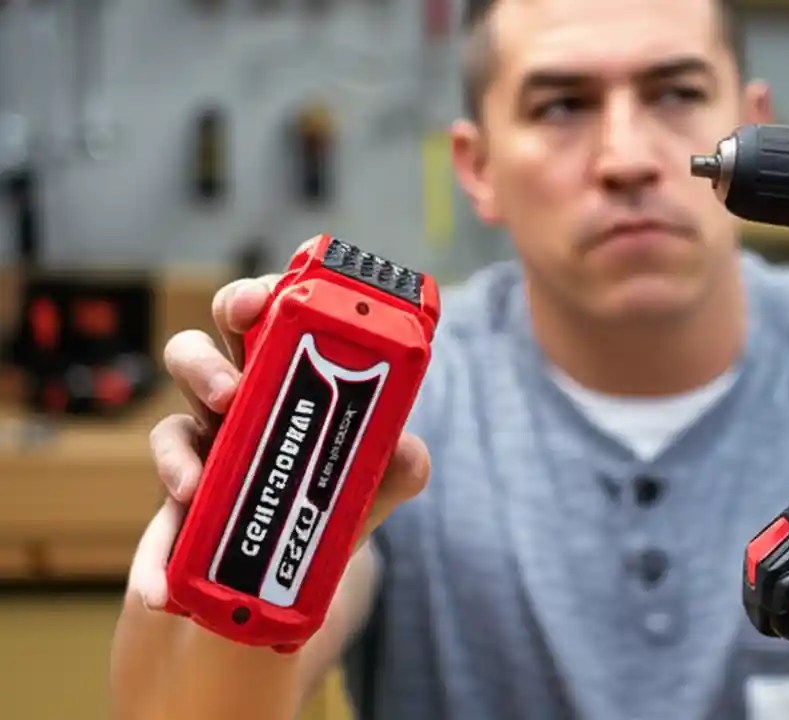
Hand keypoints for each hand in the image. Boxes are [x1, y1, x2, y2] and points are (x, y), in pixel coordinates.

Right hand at [127, 236, 431, 611]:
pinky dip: (156, 560)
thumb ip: (398, 468)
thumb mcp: (371, 485)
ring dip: (173, 451)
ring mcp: (199, 455)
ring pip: (166, 425)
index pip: (262, 321)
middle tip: (230, 387)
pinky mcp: (175, 513)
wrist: (291, 580)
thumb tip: (410, 453)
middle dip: (205, 358)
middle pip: (198, 353)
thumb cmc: (332, 504)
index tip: (265, 299)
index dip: (258, 298)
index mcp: (282, 380)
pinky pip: (155, 529)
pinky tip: (161, 588)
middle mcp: (233, 406)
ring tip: (194, 484)